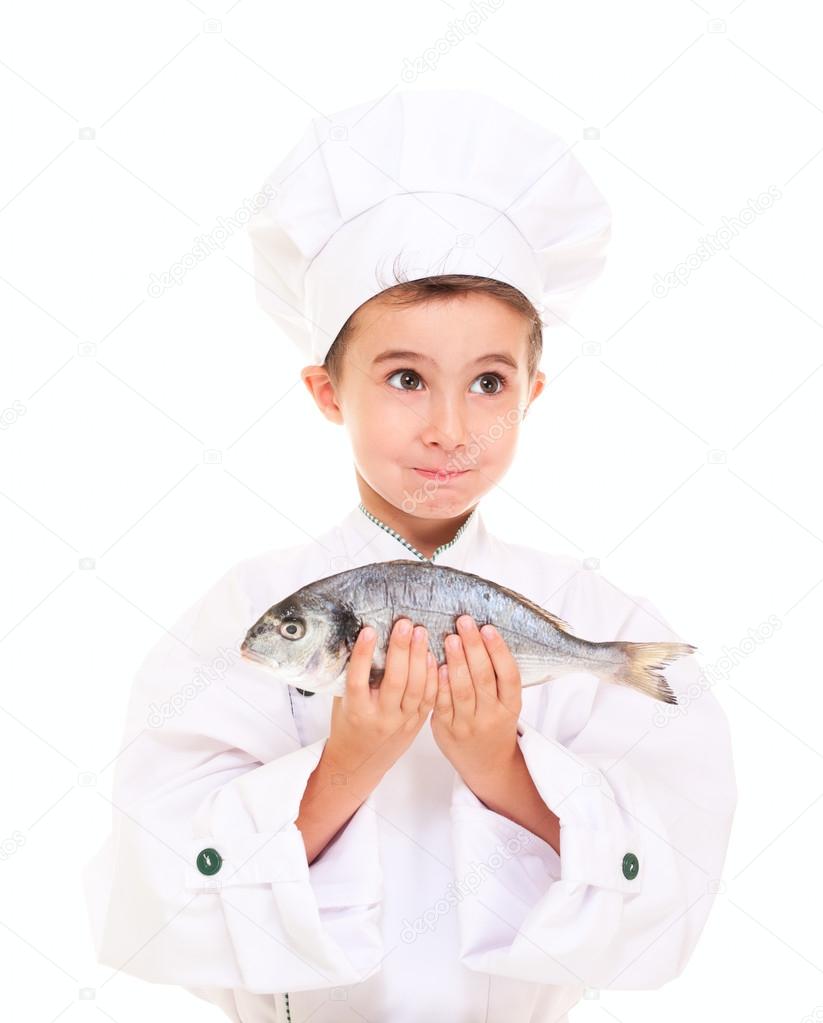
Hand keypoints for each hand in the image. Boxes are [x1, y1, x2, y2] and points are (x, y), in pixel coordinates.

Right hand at [327, 618, 437, 777]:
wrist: (359, 762)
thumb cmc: (348, 725)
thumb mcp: (341, 701)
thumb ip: (349, 675)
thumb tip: (357, 636)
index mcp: (356, 711)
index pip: (358, 680)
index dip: (363, 655)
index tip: (369, 631)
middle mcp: (381, 718)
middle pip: (394, 681)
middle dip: (401, 650)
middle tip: (404, 625)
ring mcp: (402, 722)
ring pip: (416, 688)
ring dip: (419, 658)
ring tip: (420, 633)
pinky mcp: (417, 723)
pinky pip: (429, 698)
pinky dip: (433, 676)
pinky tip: (431, 655)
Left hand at [430, 614, 521, 781]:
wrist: (487, 764)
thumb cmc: (495, 724)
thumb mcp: (506, 704)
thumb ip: (496, 677)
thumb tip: (481, 635)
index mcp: (511, 706)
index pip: (509, 676)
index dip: (499, 651)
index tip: (488, 628)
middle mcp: (492, 716)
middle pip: (483, 678)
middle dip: (473, 647)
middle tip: (464, 622)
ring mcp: (468, 725)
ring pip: (462, 690)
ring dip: (455, 661)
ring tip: (450, 637)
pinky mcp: (447, 730)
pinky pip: (442, 703)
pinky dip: (439, 683)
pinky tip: (436, 664)